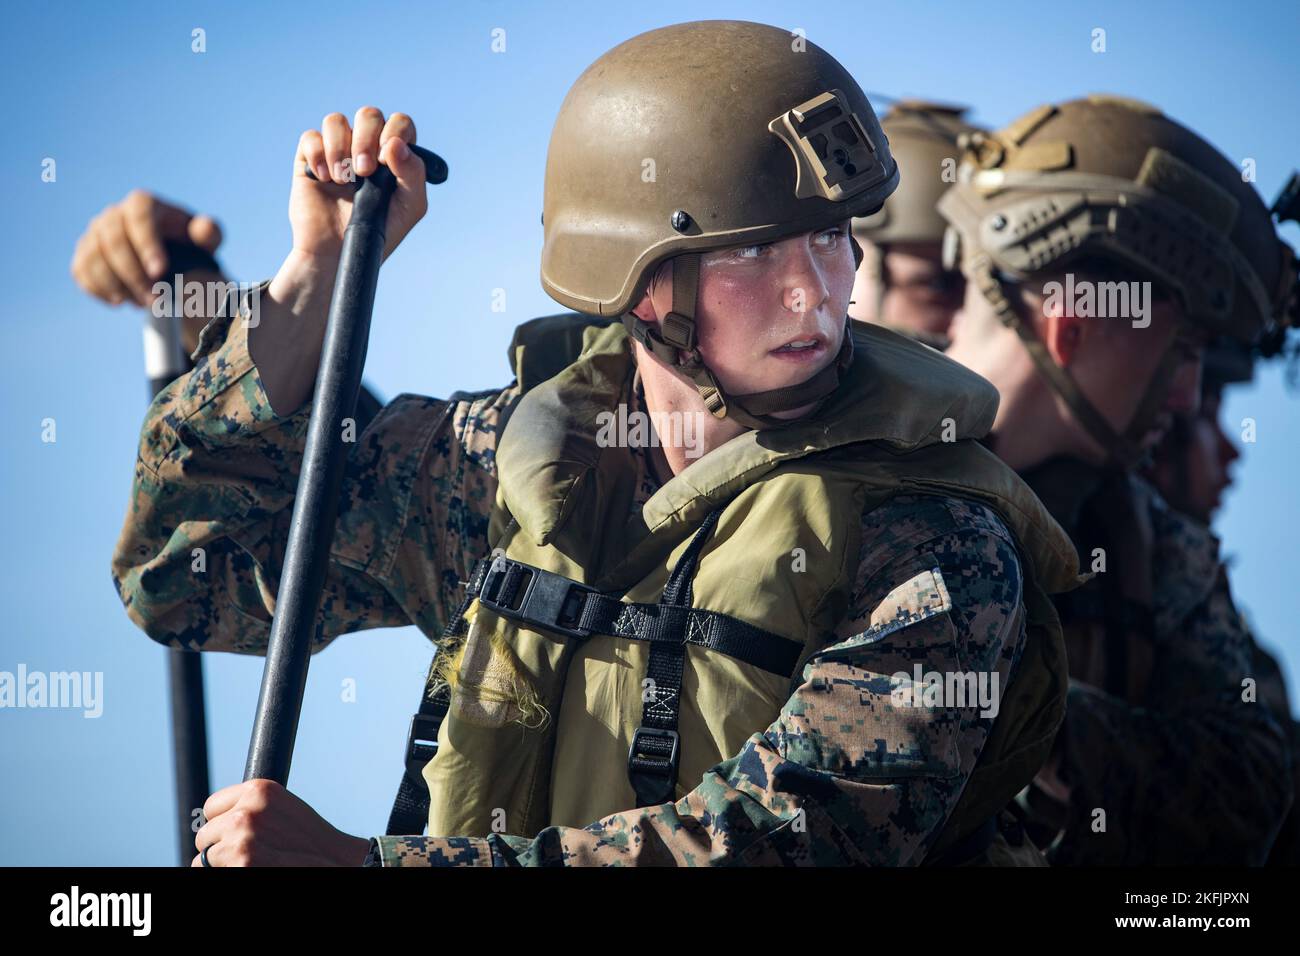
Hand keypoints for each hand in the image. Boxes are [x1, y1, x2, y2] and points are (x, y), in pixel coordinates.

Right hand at [70, 190, 222, 307]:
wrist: (167, 254)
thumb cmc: (187, 243)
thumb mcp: (204, 238)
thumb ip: (209, 232)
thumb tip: (205, 229)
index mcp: (143, 204)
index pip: (139, 216)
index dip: (147, 243)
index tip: (160, 271)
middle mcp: (113, 214)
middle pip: (114, 240)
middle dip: (134, 274)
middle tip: (156, 299)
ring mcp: (94, 234)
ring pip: (94, 257)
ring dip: (117, 285)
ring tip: (143, 303)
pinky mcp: (84, 254)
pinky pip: (81, 271)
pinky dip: (98, 289)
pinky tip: (120, 302)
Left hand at [193, 778, 369, 866]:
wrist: (335, 861)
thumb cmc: (309, 841)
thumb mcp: (282, 809)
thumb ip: (252, 808)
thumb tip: (218, 819)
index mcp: (258, 790)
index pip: (211, 807)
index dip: (221, 823)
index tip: (237, 834)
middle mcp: (247, 812)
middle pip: (205, 835)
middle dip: (220, 846)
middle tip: (250, 853)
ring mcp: (241, 840)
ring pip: (204, 859)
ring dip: (222, 865)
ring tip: (252, 863)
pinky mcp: (240, 863)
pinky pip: (208, 872)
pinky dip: (225, 874)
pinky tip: (250, 869)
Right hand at [289, 107, 426, 265]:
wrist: (340, 252)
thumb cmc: (380, 230)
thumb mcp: (410, 207)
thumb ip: (413, 174)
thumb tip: (395, 144)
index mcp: (394, 154)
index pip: (400, 123)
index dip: (395, 133)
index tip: (387, 160)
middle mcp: (366, 146)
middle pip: (369, 115)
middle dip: (366, 140)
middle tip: (365, 172)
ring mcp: (338, 150)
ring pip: (336, 120)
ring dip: (339, 148)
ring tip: (342, 180)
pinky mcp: (310, 158)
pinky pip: (311, 137)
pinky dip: (318, 155)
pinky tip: (324, 179)